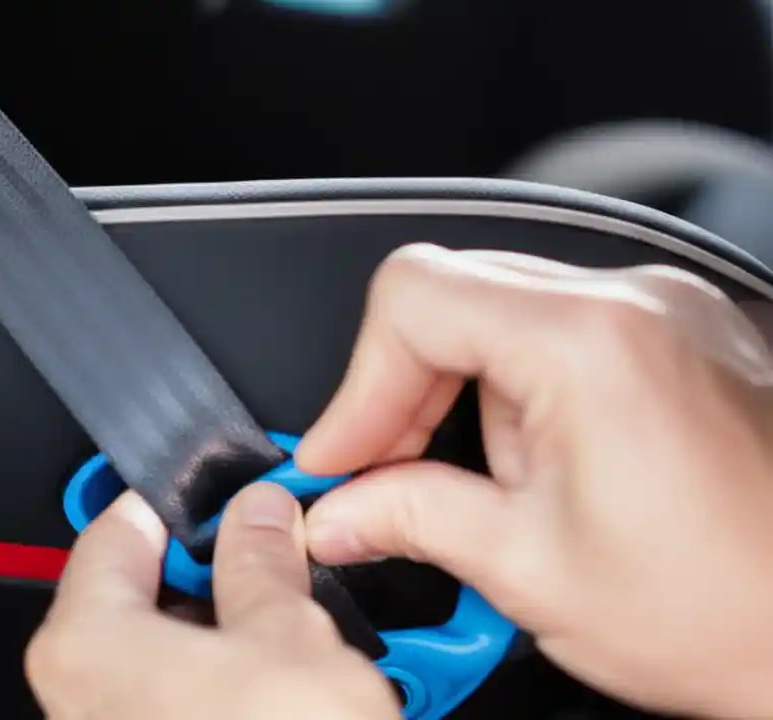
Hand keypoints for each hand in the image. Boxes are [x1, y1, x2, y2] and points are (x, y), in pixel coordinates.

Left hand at [26, 484, 400, 718]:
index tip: (232, 491)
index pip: (119, 526)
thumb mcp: (290, 641)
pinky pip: (181, 701)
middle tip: (280, 559)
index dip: (183, 499)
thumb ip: (264, 561)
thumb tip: (257, 518)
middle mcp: (78, 693)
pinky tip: (287, 688)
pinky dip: (230, 686)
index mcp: (87, 641)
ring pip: (169, 651)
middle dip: (217, 572)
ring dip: (234, 634)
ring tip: (302, 633)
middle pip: (142, 590)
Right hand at [296, 245, 772, 717]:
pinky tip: (527, 465)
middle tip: (377, 473)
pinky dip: (513, 386)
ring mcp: (666, 314)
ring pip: (499, 308)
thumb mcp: (532, 571)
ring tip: (476, 485)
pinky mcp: (683, 338)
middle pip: (453, 295)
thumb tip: (339, 512)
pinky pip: (559, 328)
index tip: (341, 456)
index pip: (414, 300)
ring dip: (456, 392)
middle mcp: (635, 305)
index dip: (358, 384)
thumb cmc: (732, 614)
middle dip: (399, 390)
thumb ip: (411, 519)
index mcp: (589, 344)